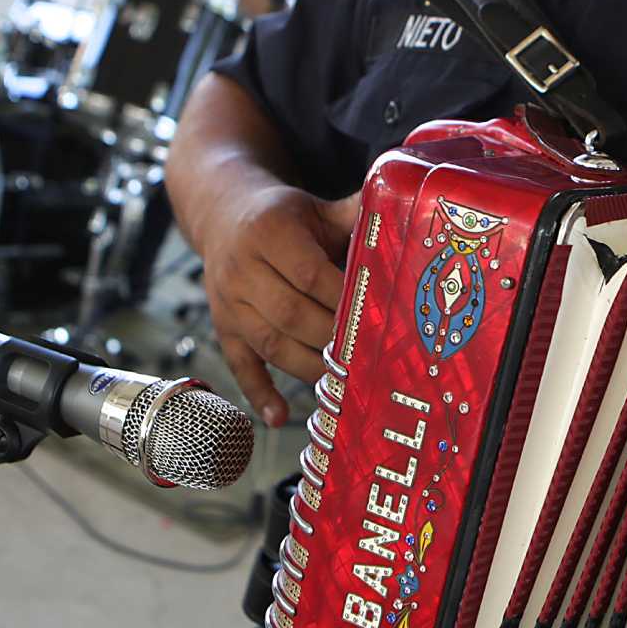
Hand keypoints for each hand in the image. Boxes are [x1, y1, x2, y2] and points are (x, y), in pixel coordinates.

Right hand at [198, 184, 359, 428]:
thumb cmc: (284, 217)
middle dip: (331, 336)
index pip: (309, 273)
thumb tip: (404, 211)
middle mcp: (241, 269)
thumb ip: (354, 215)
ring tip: (343, 381)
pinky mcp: (222, 328)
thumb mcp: (316, 209)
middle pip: (289, 313)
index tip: (376, 313)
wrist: (223, 218)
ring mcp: (228, 303)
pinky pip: (239, 365)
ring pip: (269, 343)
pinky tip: (280, 418)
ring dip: (308, 366)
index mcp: (269, 232)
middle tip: (368, 353)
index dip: (342, 297)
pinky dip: (259, 394)